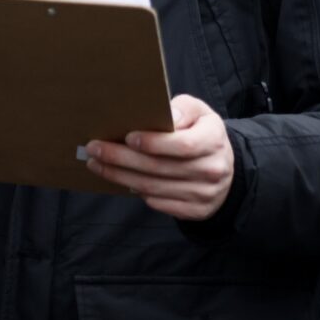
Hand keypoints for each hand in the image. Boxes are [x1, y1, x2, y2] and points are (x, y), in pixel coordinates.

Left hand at [85, 94, 235, 220]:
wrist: (224, 168)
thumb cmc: (201, 133)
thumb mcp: (199, 113)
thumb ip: (183, 109)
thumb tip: (169, 117)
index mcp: (214, 140)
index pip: (183, 145)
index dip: (153, 143)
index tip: (128, 137)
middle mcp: (212, 169)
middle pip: (159, 167)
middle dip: (121, 158)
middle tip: (94, 149)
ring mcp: (204, 193)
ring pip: (153, 187)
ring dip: (120, 176)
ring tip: (97, 164)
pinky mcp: (195, 210)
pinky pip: (158, 203)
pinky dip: (135, 191)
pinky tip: (120, 178)